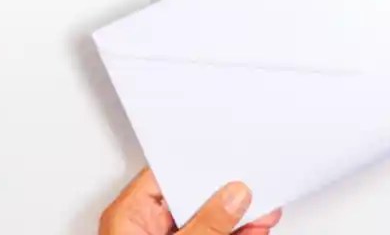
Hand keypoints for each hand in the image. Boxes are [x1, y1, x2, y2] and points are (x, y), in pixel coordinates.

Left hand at [99, 169, 281, 234]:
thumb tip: (233, 196)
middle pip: (189, 199)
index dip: (199, 165)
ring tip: (262, 214)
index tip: (230, 162)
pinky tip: (253, 232)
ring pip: (204, 223)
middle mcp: (140, 230)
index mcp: (127, 218)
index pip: (166, 175)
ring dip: (236, 221)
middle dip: (225, 196)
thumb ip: (208, 225)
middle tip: (254, 190)